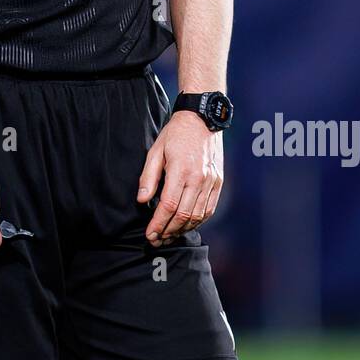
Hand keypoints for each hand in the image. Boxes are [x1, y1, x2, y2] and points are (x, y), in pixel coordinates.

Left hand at [136, 112, 223, 245]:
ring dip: (183, 229)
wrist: (202, 119)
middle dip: (169, 231)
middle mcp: (199, 178)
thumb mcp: (155, 151)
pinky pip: (209, 208)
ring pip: (198, 215)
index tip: (150, 234)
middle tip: (157, 239)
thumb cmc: (176, 134)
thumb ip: (148, 177)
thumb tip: (142, 200)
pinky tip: (187, 225)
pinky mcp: (218, 182)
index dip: (158, 224)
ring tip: (169, 235)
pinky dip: (198, 221)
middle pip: (184, 215)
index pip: (169, 205)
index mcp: (181, 170)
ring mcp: (211, 181)